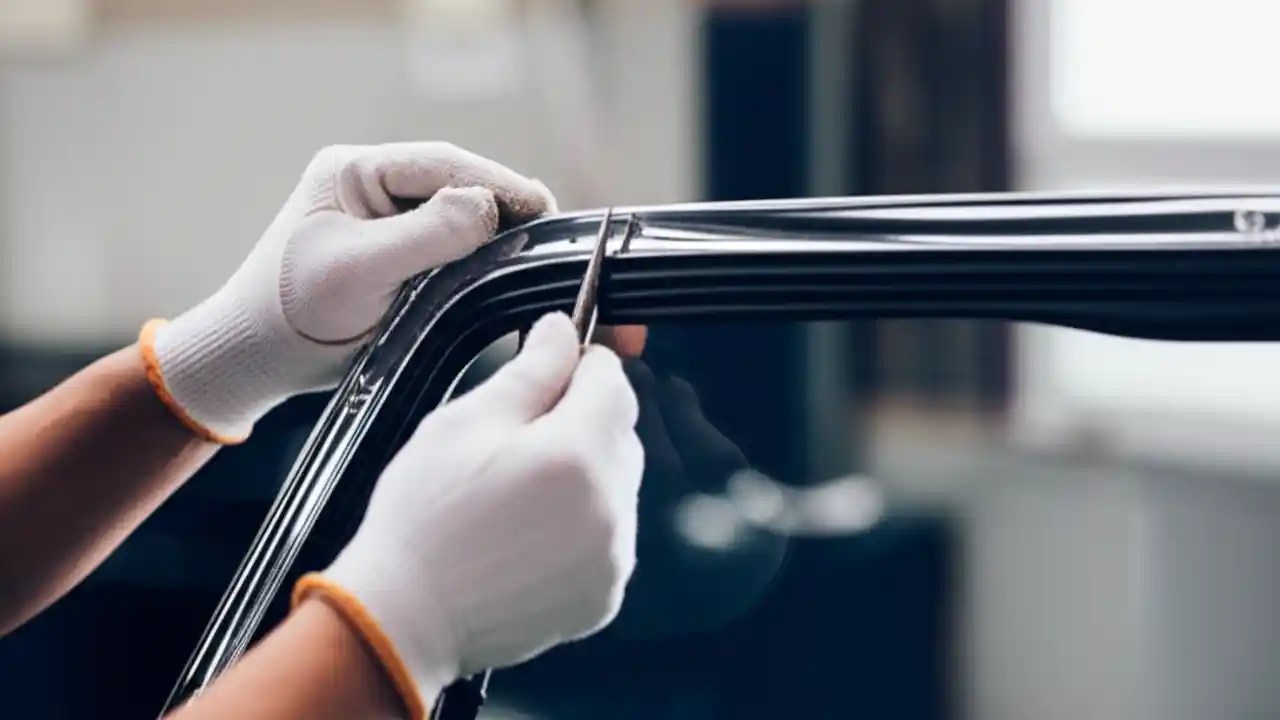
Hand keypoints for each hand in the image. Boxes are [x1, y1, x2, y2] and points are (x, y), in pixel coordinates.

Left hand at [141, 142, 555, 442]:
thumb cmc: (291, 314)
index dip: (499, 184)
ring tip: (532, 253)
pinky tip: (500, 270)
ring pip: (457, 213)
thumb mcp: (359, 271)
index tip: (544, 209)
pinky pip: (448, 242)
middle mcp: (372, 184)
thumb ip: (425, 234)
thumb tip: (487, 206)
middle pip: (457, 183)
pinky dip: (476, 254)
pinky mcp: (393, 250)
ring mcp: (383, 217)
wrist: (254, 359)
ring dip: (492, 233)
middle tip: (549, 236)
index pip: (444, 163)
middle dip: (502, 207)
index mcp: (355, 170)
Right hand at [294, 313, 642, 717]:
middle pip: (621, 434)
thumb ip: (530, 371)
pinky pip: (608, 537)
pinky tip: (528, 535)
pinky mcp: (604, 595)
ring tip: (517, 494)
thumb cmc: (424, 516)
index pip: (615, 382)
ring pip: (616, 486)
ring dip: (584, 475)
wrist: (404, 618)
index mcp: (580, 454)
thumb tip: (563, 329)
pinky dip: (582, 526)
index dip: (583, 366)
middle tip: (517, 437)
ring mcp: (613, 557)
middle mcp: (611, 507)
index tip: (550, 371)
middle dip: (582, 422)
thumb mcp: (465, 422)